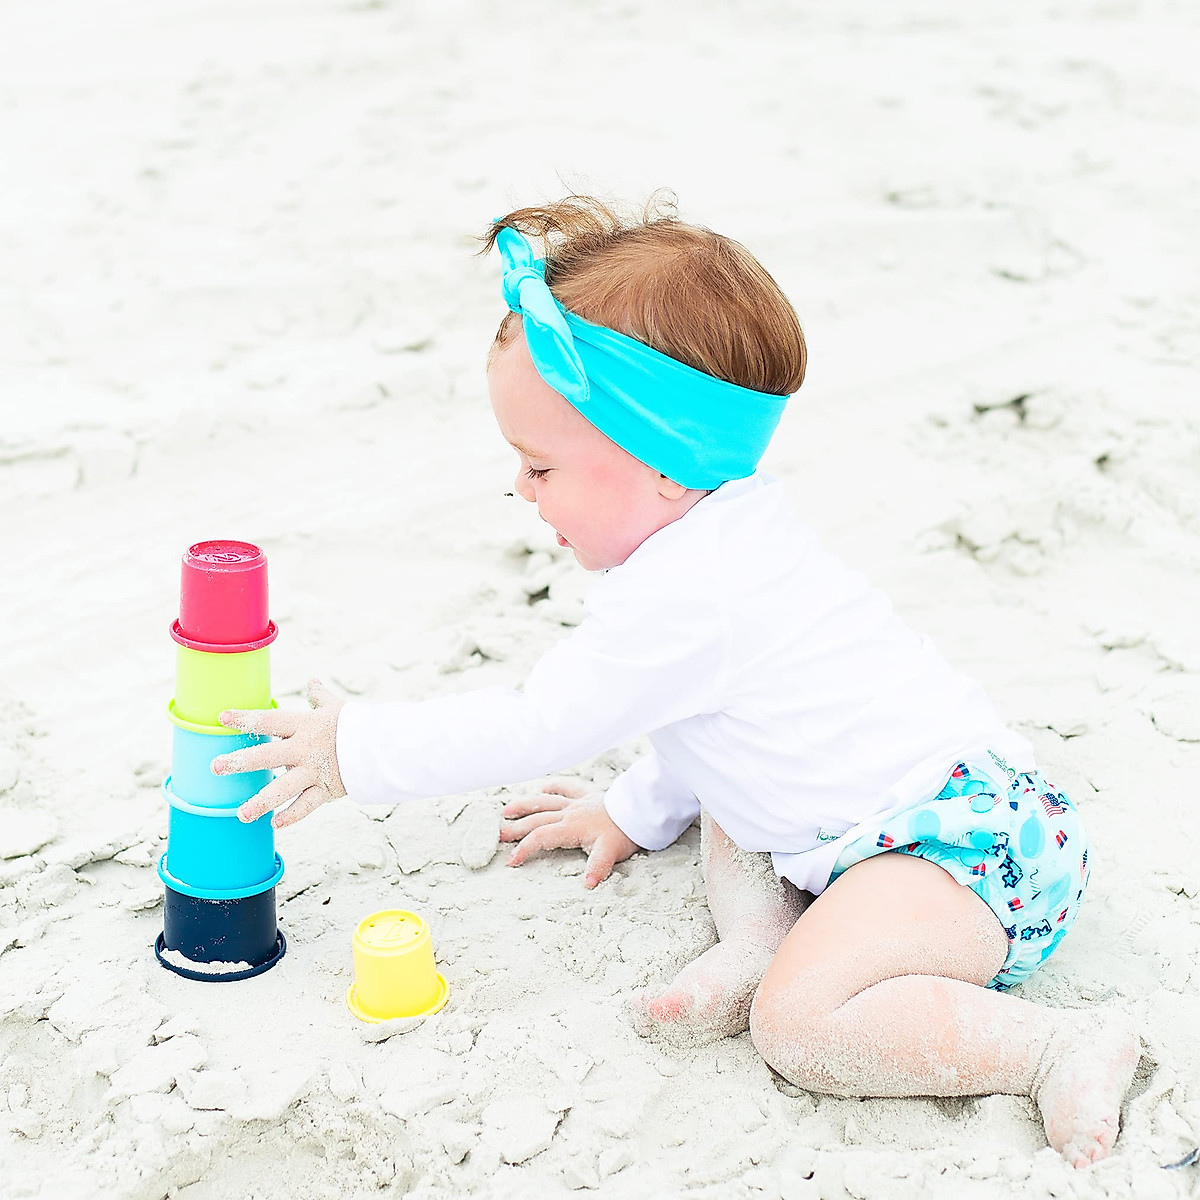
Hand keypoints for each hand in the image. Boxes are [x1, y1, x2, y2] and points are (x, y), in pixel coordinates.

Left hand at [213, 678, 345, 828]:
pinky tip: (276, 824)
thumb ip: (319, 697)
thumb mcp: (336, 708)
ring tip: (241, 814)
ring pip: (284, 788)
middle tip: (215, 767)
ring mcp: (314, 771)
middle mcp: (304, 749)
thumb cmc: (357, 724)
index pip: (270, 720)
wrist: (383, 745)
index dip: (246, 718)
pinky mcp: (326, 789)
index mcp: (304, 726)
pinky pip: (307, 805)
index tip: (222, 718)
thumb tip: (313, 680)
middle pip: (268, 756)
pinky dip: (293, 816)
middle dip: (240, 762)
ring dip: (261, 801)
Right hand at [499, 780, 638, 888]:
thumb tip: (589, 884)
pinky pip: (568, 787)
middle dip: (517, 828)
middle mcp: (570, 813)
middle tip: (499, 835)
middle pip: (536, 819)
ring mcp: (577, 802)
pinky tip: (545, 786)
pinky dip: (555, 786)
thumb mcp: (611, 853)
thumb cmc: (625, 833)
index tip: (511, 861)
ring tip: (507, 810)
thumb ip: (598, 868)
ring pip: (545, 801)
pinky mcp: (588, 795)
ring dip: (525, 805)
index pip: (540, 838)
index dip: (524, 849)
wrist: (640, 810)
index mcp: (571, 827)